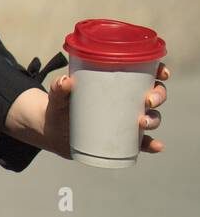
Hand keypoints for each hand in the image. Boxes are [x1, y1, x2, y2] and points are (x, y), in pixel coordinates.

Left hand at [41, 62, 169, 158]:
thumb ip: (59, 88)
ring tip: (143, 122)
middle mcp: (127, 99)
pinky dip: (152, 145)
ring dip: (154, 119)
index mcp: (116, 81)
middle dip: (158, 95)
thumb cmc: (60, 106)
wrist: (54, 132)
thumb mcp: (58, 96)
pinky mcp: (124, 140)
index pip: (144, 71)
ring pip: (151, 117)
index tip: (161, 72)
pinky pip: (143, 142)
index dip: (158, 70)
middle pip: (154, 94)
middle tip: (148, 100)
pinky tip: (158, 146)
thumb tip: (66, 81)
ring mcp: (127, 120)